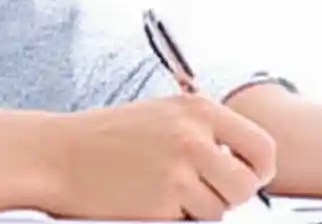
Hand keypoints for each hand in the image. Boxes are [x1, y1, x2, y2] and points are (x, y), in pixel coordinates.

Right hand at [48, 96, 275, 220]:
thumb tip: (248, 163)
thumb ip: (205, 131)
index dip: (259, 170)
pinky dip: (172, 217)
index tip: (245, 176)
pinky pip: (188, 222)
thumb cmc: (107, 137)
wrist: (57, 154)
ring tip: (162, 189)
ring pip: (218, 210)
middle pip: (246, 186)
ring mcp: (177, 171)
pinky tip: (145, 198)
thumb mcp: (163, 115)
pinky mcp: (161, 203)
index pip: (263, 148)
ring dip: (196, 209)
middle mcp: (193, 137)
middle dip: (230, 196)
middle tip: (201, 190)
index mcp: (198, 109)